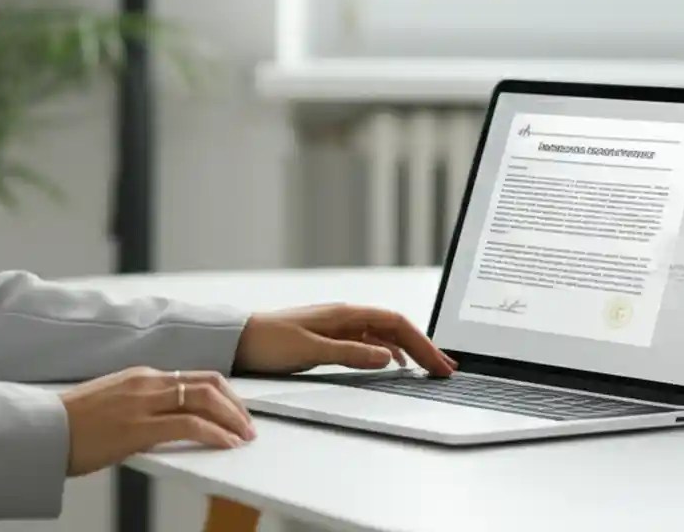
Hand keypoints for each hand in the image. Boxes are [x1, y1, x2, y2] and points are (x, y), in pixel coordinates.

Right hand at [58, 366, 255, 475]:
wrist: (42, 430)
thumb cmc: (72, 424)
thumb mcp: (113, 404)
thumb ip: (141, 406)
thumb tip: (164, 421)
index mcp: (141, 376)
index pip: (195, 377)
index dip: (223, 394)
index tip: (236, 410)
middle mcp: (146, 382)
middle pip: (208, 383)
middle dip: (236, 404)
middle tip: (248, 425)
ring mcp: (143, 402)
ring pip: (204, 399)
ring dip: (232, 419)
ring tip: (244, 436)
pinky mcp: (138, 426)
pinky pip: (189, 424)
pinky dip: (215, 433)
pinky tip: (225, 444)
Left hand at [233, 304, 457, 375]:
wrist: (238, 339)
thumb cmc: (269, 341)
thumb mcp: (311, 350)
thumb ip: (349, 352)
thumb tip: (387, 357)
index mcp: (345, 314)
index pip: (396, 323)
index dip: (422, 342)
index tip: (439, 364)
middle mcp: (346, 316)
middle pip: (395, 328)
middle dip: (423, 347)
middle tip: (445, 369)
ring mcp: (339, 326)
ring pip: (384, 334)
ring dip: (409, 350)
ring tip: (428, 367)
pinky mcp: (330, 338)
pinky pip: (369, 342)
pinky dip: (388, 351)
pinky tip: (394, 364)